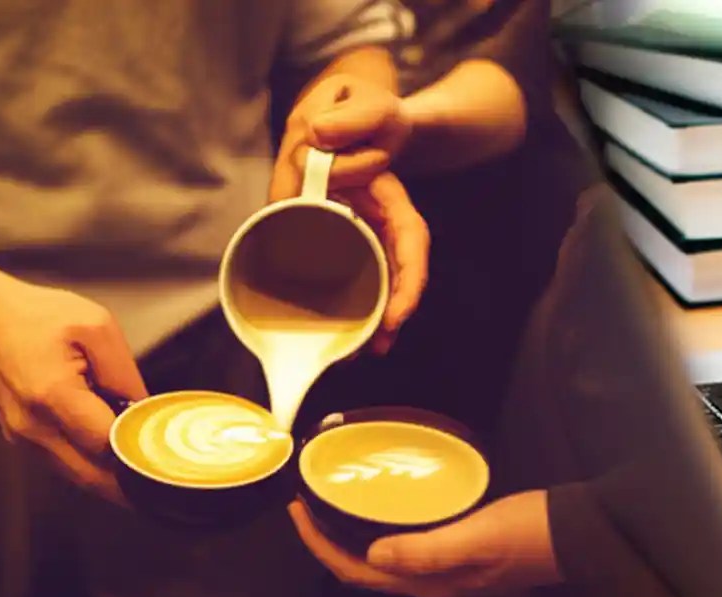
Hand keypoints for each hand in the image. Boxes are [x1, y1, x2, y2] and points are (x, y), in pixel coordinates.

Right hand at [0, 276, 146, 503]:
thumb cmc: (38, 315)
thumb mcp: (97, 328)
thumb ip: (124, 374)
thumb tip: (144, 411)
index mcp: (53, 394)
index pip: (106, 444)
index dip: (138, 452)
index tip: (165, 452)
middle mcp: (33, 424)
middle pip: (91, 476)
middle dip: (128, 482)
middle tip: (162, 480)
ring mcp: (22, 435)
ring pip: (76, 476)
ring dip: (109, 478)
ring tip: (142, 469)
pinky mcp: (20, 436)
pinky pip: (62, 462)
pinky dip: (89, 464)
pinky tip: (112, 454)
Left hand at [270, 75, 427, 353]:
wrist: (333, 122)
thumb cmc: (338, 121)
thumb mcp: (338, 118)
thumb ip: (329, 133)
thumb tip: (308, 147)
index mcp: (390, 197)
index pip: (412, 243)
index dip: (409, 282)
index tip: (395, 315)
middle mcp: (386, 221)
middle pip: (403, 273)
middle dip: (395, 313)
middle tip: (376, 347)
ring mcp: (369, 235)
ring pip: (384, 282)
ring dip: (378, 319)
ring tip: (361, 352)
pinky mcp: (348, 243)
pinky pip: (361, 278)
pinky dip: (358, 305)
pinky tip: (346, 331)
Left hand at [289, 490, 561, 596]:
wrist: (575, 534)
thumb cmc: (528, 533)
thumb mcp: (476, 536)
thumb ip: (426, 550)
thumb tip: (371, 555)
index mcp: (429, 582)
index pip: (356, 572)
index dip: (319, 546)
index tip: (298, 510)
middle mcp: (432, 582)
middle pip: (363, 570)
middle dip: (328, 541)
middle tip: (309, 504)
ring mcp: (447, 568)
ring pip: (383, 559)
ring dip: (353, 536)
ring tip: (337, 502)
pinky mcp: (460, 550)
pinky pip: (406, 545)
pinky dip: (383, 529)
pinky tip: (387, 505)